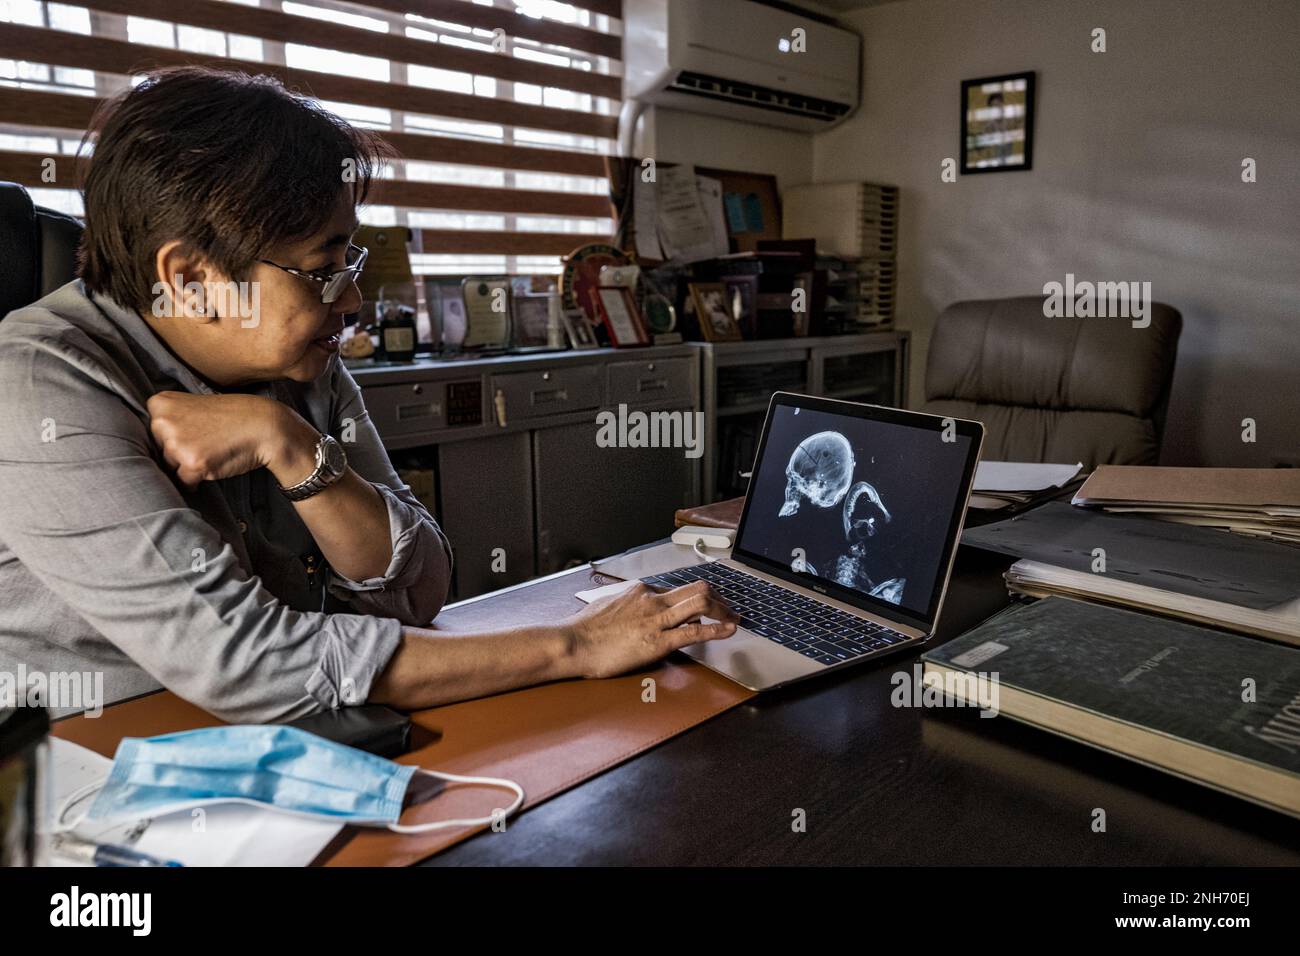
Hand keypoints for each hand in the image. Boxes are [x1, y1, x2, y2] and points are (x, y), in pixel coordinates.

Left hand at [146, 391, 313, 488]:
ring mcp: (177, 445)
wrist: (264, 425)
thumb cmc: (232, 416)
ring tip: (212, 450)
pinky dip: (197, 479)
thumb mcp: (194, 406)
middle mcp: (163, 423)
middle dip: (177, 452)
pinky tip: (213, 464)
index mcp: (160, 403)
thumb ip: (170, 419)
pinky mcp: (193, 464)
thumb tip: (149, 448)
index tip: (189, 431)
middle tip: (205, 441)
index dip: (170, 435)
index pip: (150, 431)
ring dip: (188, 465)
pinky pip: (184, 482)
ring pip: (170, 467)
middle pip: (158, 450)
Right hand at [564, 580, 739, 679]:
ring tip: (734, 619)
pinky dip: (717, 629)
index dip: (697, 598)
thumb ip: (627, 605)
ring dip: (723, 610)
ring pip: (700, 603)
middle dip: (718, 598)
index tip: (708, 604)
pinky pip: (694, 632)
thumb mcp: (608, 606)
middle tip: (729, 609)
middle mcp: (652, 599)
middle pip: (696, 589)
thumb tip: (633, 609)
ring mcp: (656, 619)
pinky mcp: (658, 640)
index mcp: (640, 591)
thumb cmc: (585, 630)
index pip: (678, 589)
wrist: (573, 643)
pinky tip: (729, 630)